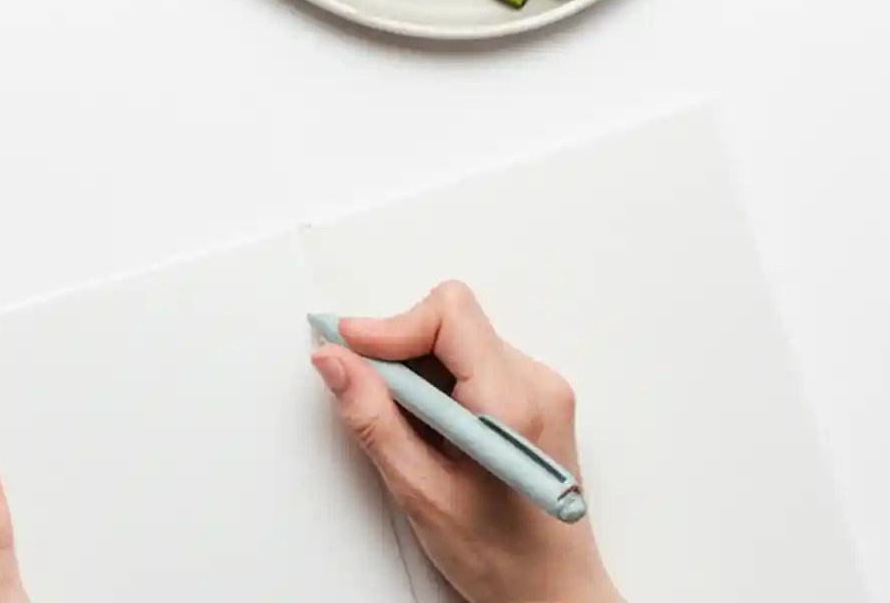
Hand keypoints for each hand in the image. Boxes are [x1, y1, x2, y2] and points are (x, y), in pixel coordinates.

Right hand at [310, 281, 622, 602]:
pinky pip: (476, 362)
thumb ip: (373, 418)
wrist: (553, 591)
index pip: (448, 314)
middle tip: (367, 394)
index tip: (346, 349)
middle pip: (452, 322)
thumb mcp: (420, 491)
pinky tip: (434, 431)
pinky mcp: (536, 397)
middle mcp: (537, 383)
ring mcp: (542, 388)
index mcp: (513, 402)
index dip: (389, 327)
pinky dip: (441, 383)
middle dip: (399, 350)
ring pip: (460, 340)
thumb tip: (335, 361)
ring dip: (420, 370)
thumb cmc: (502, 558)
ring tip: (409, 429)